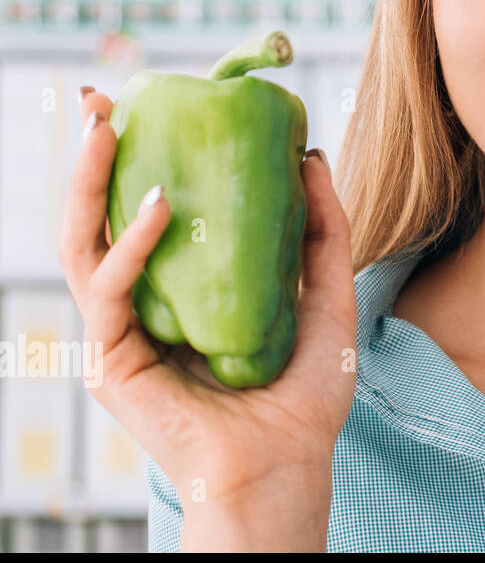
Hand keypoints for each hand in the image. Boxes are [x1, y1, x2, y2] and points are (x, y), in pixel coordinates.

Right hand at [59, 87, 357, 549]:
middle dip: (92, 155)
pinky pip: (108, 291)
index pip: (144, 211)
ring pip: (80, 244)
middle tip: (102, 98)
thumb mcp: (325, 295)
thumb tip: (311, 156)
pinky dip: (128, 246)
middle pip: (98, 217)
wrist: (288, 464)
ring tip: (108, 128)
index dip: (138, 158)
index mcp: (181, 289)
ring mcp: (121, 332)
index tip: (148, 99)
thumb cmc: (305, 392)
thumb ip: (322, 231)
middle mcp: (142, 305)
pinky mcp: (112, 360)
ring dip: (87, 183)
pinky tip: (154, 208)